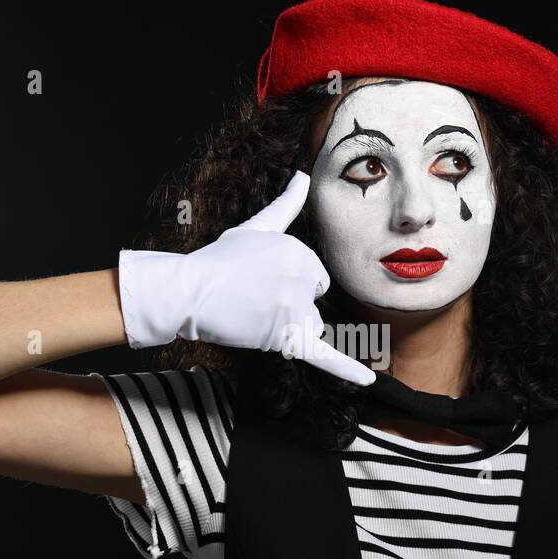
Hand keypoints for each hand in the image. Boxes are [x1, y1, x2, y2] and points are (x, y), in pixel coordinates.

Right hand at [118, 171, 375, 386]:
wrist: (189, 292)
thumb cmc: (219, 261)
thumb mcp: (256, 227)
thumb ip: (286, 205)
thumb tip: (302, 175)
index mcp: (299, 251)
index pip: (316, 277)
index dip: (289, 282)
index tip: (262, 278)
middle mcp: (300, 277)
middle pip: (314, 302)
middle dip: (290, 303)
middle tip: (253, 297)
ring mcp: (293, 307)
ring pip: (309, 326)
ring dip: (288, 326)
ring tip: (253, 314)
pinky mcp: (286, 336)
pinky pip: (324, 356)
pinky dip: (346, 368)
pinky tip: (368, 383)